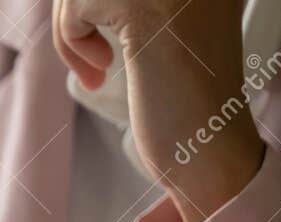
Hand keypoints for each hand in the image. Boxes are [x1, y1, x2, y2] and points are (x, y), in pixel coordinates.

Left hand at [53, 0, 264, 221]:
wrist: (208, 148)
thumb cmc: (182, 100)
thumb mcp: (159, 29)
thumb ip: (130, 3)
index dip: (97, 5)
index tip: (104, 43)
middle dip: (79, 12)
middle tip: (93, 60)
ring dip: (71, 30)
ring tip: (96, 67)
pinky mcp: (146, 8)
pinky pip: (78, 5)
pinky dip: (71, 41)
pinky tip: (100, 70)